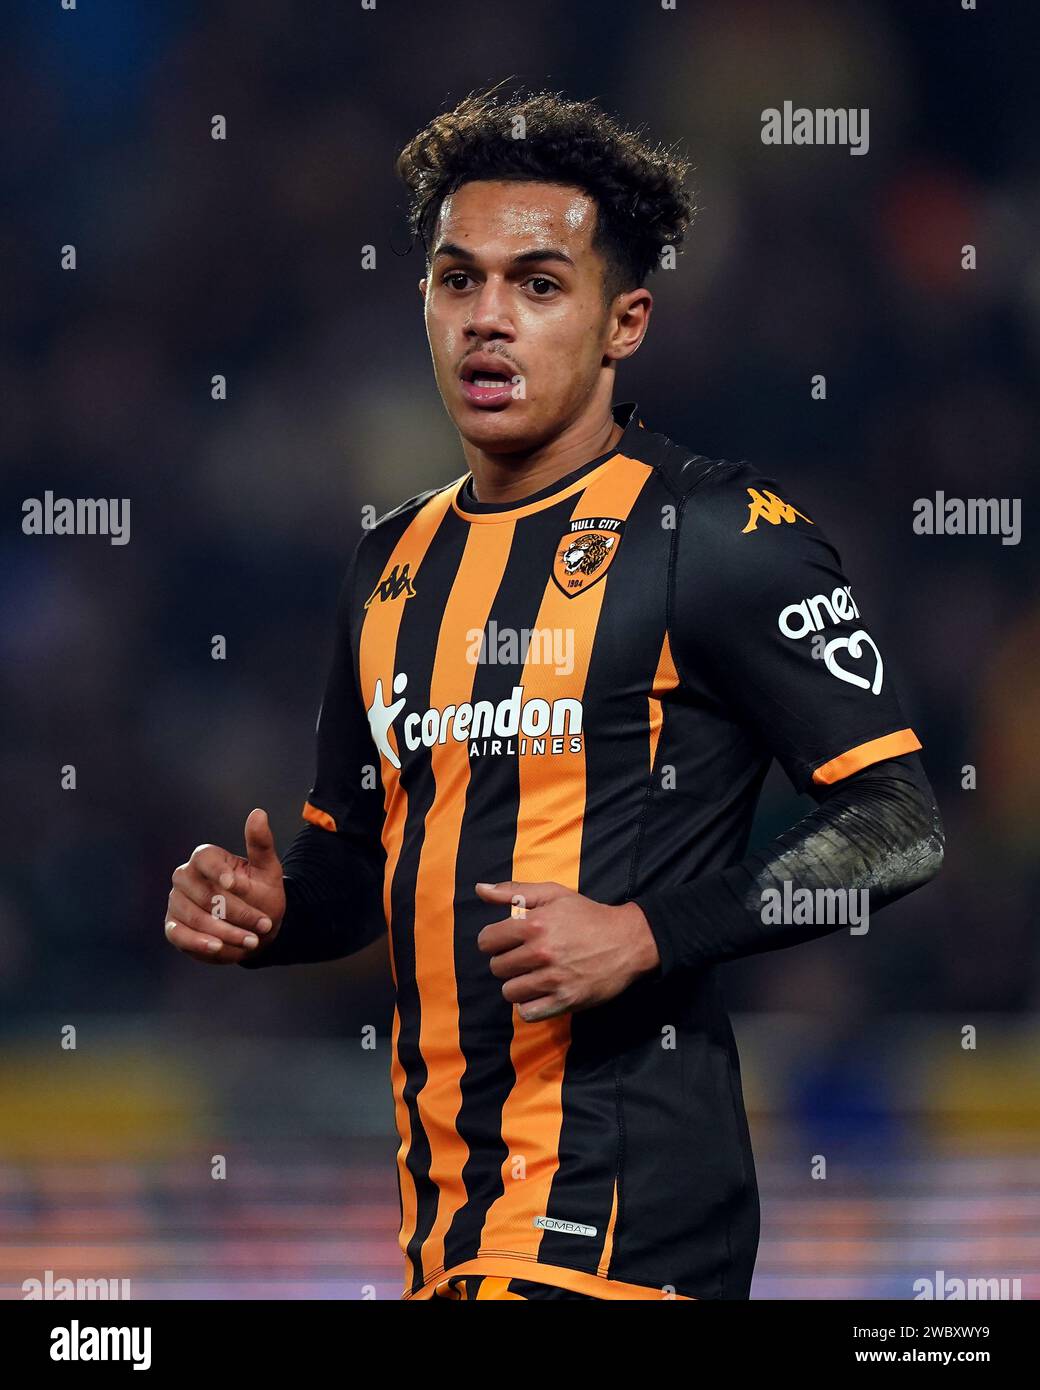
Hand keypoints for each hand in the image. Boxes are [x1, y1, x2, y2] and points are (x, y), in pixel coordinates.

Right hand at [164, 808, 285, 964]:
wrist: (256, 926)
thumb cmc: (262, 892)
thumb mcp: (267, 869)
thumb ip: (260, 843)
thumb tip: (258, 813)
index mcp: (206, 858)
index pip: (204, 859)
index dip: (217, 871)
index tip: (233, 884)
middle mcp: (185, 877)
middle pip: (202, 893)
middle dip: (235, 911)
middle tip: (264, 924)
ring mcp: (176, 902)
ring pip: (194, 917)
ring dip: (225, 931)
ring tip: (252, 941)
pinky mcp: (173, 926)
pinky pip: (180, 935)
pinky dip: (198, 942)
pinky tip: (217, 947)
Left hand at [474, 880, 659, 1021]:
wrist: (627, 941)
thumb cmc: (588, 915)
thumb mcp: (553, 894)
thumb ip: (514, 891)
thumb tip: (479, 889)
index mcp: (534, 924)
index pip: (486, 941)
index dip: (492, 940)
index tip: (505, 941)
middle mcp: (541, 953)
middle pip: (497, 967)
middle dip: (506, 961)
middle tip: (523, 957)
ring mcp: (553, 979)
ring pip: (509, 991)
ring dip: (517, 984)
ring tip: (532, 974)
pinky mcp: (565, 1001)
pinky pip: (527, 1012)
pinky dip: (529, 1005)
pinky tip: (539, 992)